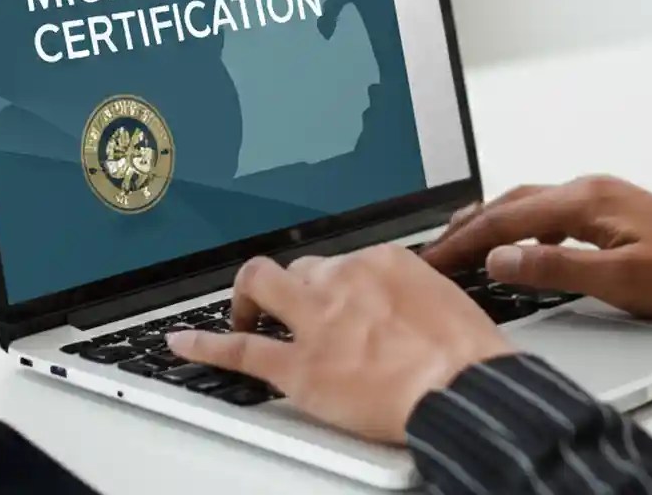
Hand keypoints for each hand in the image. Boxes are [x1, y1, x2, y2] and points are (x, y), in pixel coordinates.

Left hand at [166, 246, 515, 443]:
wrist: (465, 390)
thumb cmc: (468, 356)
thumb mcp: (447, 301)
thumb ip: (412, 295)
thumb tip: (404, 305)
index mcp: (381, 261)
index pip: (341, 260)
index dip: (334, 283)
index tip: (335, 297)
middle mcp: (343, 280)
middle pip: (299, 267)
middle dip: (292, 286)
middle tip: (290, 307)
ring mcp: (317, 322)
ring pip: (259, 285)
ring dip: (245, 296)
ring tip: (241, 312)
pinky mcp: (299, 368)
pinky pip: (238, 349)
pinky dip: (204, 344)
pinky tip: (183, 342)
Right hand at [423, 175, 651, 317]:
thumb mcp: (619, 280)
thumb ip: (555, 267)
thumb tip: (500, 257)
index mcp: (586, 200)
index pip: (506, 218)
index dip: (463, 240)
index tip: (433, 259)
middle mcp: (590, 189)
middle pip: (512, 202)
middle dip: (468, 225)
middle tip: (435, 252)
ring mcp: (602, 196)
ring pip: (530, 204)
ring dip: (493, 222)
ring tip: (461, 243)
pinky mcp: (613, 210)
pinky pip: (552, 211)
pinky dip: (522, 225)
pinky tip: (518, 245)